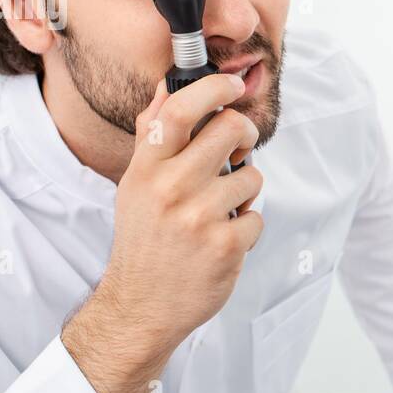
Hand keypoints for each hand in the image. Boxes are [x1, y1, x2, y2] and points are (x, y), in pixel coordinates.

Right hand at [63, 73, 263, 392]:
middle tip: (239, 149)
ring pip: (252, 176)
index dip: (213, 89)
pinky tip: (223, 240)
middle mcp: (170, 189)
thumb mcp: (135, 185)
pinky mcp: (225, 245)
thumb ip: (153, 135)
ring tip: (221, 210)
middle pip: (230, 130)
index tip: (231, 86)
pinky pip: (257, 216)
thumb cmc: (144, 239)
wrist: (141, 306)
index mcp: (146, 169)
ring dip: (245, 192)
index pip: (180, 110)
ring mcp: (199, 217)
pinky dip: (247, 228)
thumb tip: (168, 86)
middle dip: (244, 136)